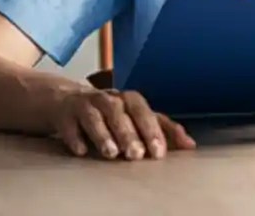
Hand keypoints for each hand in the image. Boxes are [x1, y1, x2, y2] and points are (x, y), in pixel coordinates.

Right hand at [50, 89, 194, 159]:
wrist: (64, 100)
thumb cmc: (108, 113)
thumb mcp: (135, 118)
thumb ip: (161, 130)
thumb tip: (190, 145)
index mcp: (130, 100)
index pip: (146, 113)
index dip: (154, 132)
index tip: (160, 153)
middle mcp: (109, 99)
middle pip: (121, 112)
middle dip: (130, 133)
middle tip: (137, 154)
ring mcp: (85, 104)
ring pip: (96, 116)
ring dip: (104, 135)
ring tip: (112, 153)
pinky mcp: (64, 114)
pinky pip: (69, 125)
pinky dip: (75, 137)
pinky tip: (82, 151)